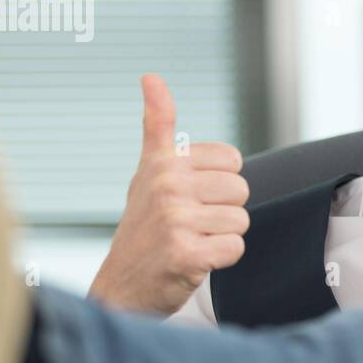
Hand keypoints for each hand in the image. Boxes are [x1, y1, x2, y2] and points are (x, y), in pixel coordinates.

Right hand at [88, 74, 249, 314]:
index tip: (191, 197)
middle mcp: (167, 186)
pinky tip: (194, 260)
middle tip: (191, 224)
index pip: (232, 160)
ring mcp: (175, 220)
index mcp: (163, 162)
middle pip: (241, 191)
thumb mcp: (148, 170)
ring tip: (191, 241)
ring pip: (241, 220)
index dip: (220, 183)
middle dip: (223, 211)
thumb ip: (158, 124)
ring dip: (221, 237)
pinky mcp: (185, 253)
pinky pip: (235, 247)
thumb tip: (151, 76)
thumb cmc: (143, 226)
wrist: (121, 285)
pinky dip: (221, 259)